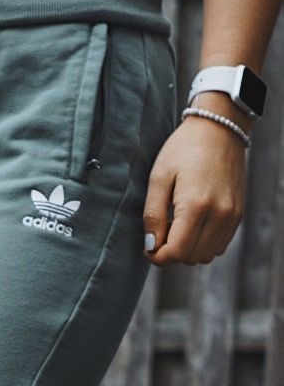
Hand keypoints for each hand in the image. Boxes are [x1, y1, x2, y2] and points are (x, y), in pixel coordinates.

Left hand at [143, 99, 247, 265]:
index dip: (157, 257)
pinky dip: (202, 244)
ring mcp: (232, 215)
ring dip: (187, 250)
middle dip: (171, 252)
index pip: (177, 252)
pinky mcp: (238, 213)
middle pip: (190, 257)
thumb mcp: (158, 178)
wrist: (219, 128)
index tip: (146, 249)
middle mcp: (220, 214)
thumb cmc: (183, 149)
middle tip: (160, 232)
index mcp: (197, 205)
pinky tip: (192, 225)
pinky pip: (218, 246)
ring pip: (205, 256)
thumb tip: (151, 246)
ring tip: (176, 226)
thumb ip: (152, 215)